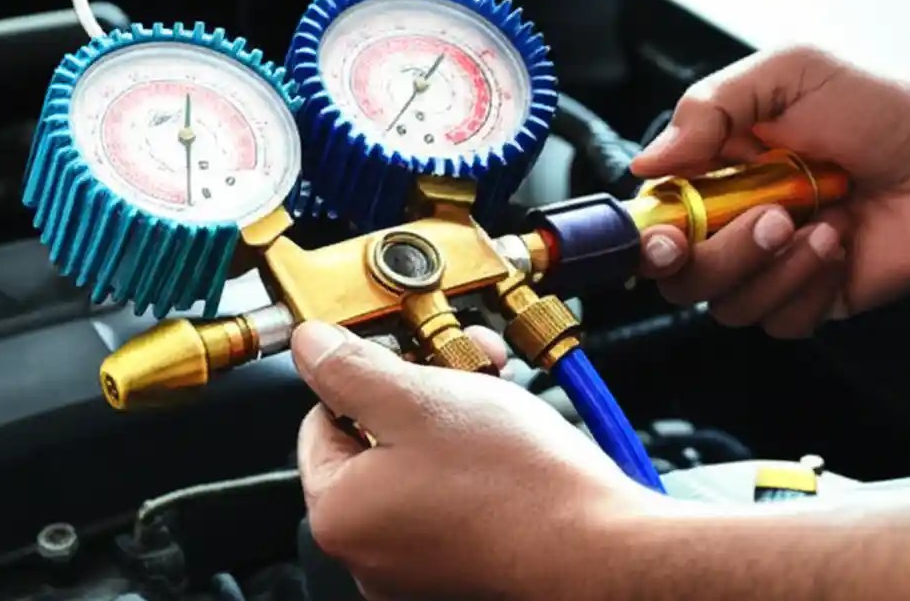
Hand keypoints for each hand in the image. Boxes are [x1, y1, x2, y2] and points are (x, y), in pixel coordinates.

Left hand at [292, 321, 654, 599]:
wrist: (599, 542)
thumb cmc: (516, 484)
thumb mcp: (420, 399)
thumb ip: (351, 368)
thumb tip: (310, 345)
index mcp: (340, 515)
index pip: (321, 421)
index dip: (364, 376)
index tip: (405, 352)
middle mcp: (369, 550)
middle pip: (374, 440)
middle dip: (421, 386)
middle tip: (459, 360)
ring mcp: (417, 563)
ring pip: (418, 461)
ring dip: (452, 412)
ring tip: (493, 386)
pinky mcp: (462, 561)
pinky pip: (449, 493)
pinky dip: (471, 455)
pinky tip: (506, 428)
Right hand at [630, 45, 909, 336]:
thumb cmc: (882, 109)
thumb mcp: (791, 72)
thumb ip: (708, 107)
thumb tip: (647, 161)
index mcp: (713, 170)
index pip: (650, 219)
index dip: (645, 238)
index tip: (666, 236)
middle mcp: (731, 223)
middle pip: (678, 275)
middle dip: (719, 254)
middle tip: (770, 217)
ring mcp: (768, 265)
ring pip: (726, 304)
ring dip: (772, 267)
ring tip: (821, 220)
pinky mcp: (807, 300)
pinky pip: (778, 321)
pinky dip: (808, 286)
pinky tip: (840, 245)